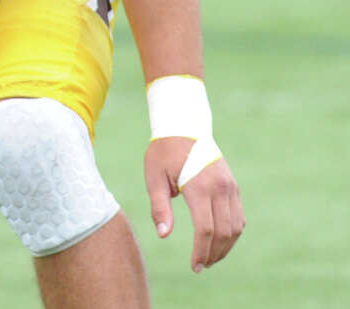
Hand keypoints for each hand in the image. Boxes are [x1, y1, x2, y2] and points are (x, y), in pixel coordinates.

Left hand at [145, 138, 244, 271]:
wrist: (183, 126)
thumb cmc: (163, 152)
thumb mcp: (154, 177)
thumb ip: (159, 207)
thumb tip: (163, 235)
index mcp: (199, 186)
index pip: (205, 228)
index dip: (200, 251)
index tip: (194, 265)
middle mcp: (219, 187)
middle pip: (223, 232)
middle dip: (213, 254)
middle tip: (201, 266)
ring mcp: (230, 186)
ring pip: (236, 227)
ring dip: (226, 246)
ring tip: (210, 258)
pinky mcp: (233, 185)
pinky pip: (239, 216)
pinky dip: (232, 232)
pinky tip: (220, 241)